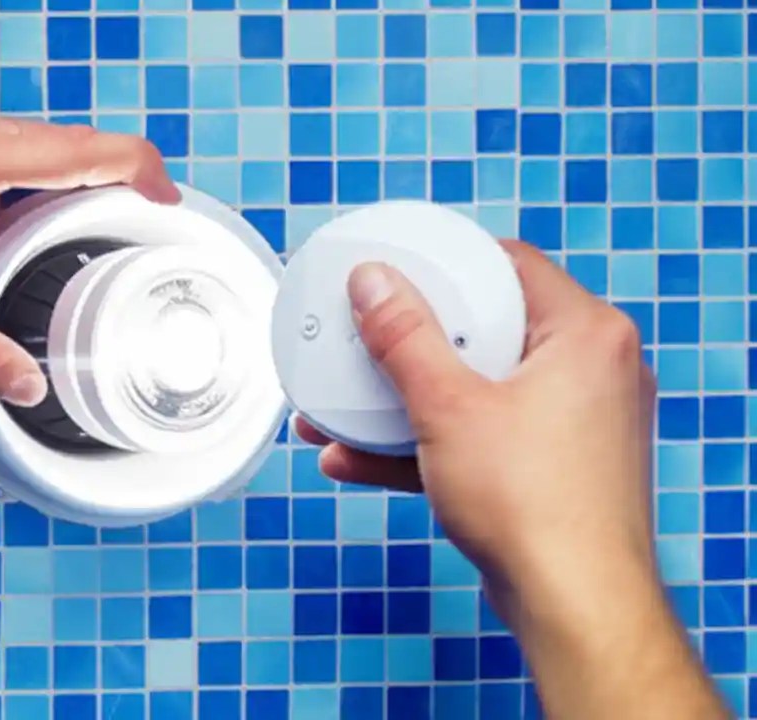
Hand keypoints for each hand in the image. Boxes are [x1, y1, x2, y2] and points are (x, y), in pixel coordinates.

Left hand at [0, 113, 178, 405]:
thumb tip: (27, 386)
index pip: (80, 149)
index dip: (137, 171)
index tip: (168, 203)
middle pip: (61, 140)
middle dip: (112, 176)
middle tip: (144, 223)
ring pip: (27, 145)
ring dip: (69, 176)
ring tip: (98, 224)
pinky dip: (27, 182)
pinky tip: (26, 223)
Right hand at [296, 241, 656, 614]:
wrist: (574, 605)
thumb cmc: (536, 509)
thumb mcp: (447, 408)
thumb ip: (404, 338)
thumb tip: (374, 282)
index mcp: (586, 335)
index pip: (509, 265)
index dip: (446, 263)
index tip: (398, 270)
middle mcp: (594, 371)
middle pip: (487, 328)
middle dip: (413, 342)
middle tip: (368, 336)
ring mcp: (577, 423)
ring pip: (479, 388)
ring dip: (409, 398)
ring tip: (346, 405)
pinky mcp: (555, 466)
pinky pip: (483, 434)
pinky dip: (430, 441)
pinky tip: (359, 457)